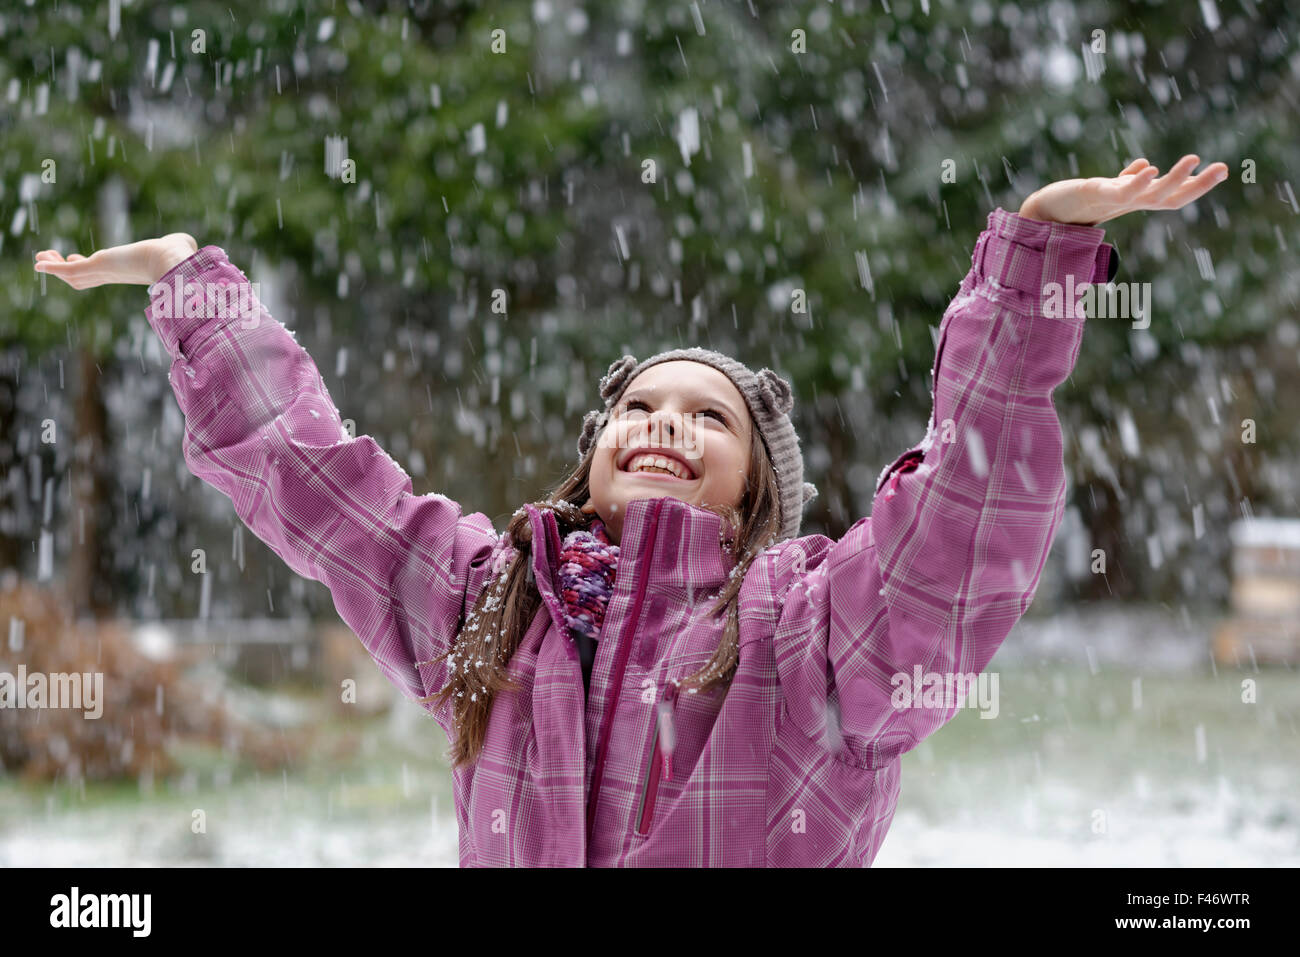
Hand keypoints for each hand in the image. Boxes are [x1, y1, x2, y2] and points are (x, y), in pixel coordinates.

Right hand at [33, 233, 197, 287]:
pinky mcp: (98, 266)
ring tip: (40, 260)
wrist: (174, 263)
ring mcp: (105, 272)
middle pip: (83, 277)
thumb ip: (180, 244)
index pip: (102, 272)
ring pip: (73, 276)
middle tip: (50, 260)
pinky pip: (68, 270)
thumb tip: (189, 242)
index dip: (88, 267)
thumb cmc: (181, 256)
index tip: (79, 259)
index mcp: (128, 270)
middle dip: (66, 270)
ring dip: (55, 268)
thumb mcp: (178, 246)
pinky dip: (52, 268)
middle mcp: (114, 274)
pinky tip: (39, 263)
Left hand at [1018, 156, 1227, 226]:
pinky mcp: (1093, 194)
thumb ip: (1127, 179)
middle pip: (1169, 198)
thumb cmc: (1076, 201)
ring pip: (1149, 195)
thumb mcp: (1108, 187)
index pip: (1172, 196)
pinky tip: (1151, 169)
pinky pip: (1119, 192)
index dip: (1196, 186)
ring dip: (1173, 180)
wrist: (1043, 211)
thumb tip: (1147, 166)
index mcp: (1134, 200)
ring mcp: (1112, 200)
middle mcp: (1128, 203)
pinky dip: (1136, 182)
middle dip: (1197, 186)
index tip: (1223, 169)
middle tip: (1224, 168)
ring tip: (1194, 160)